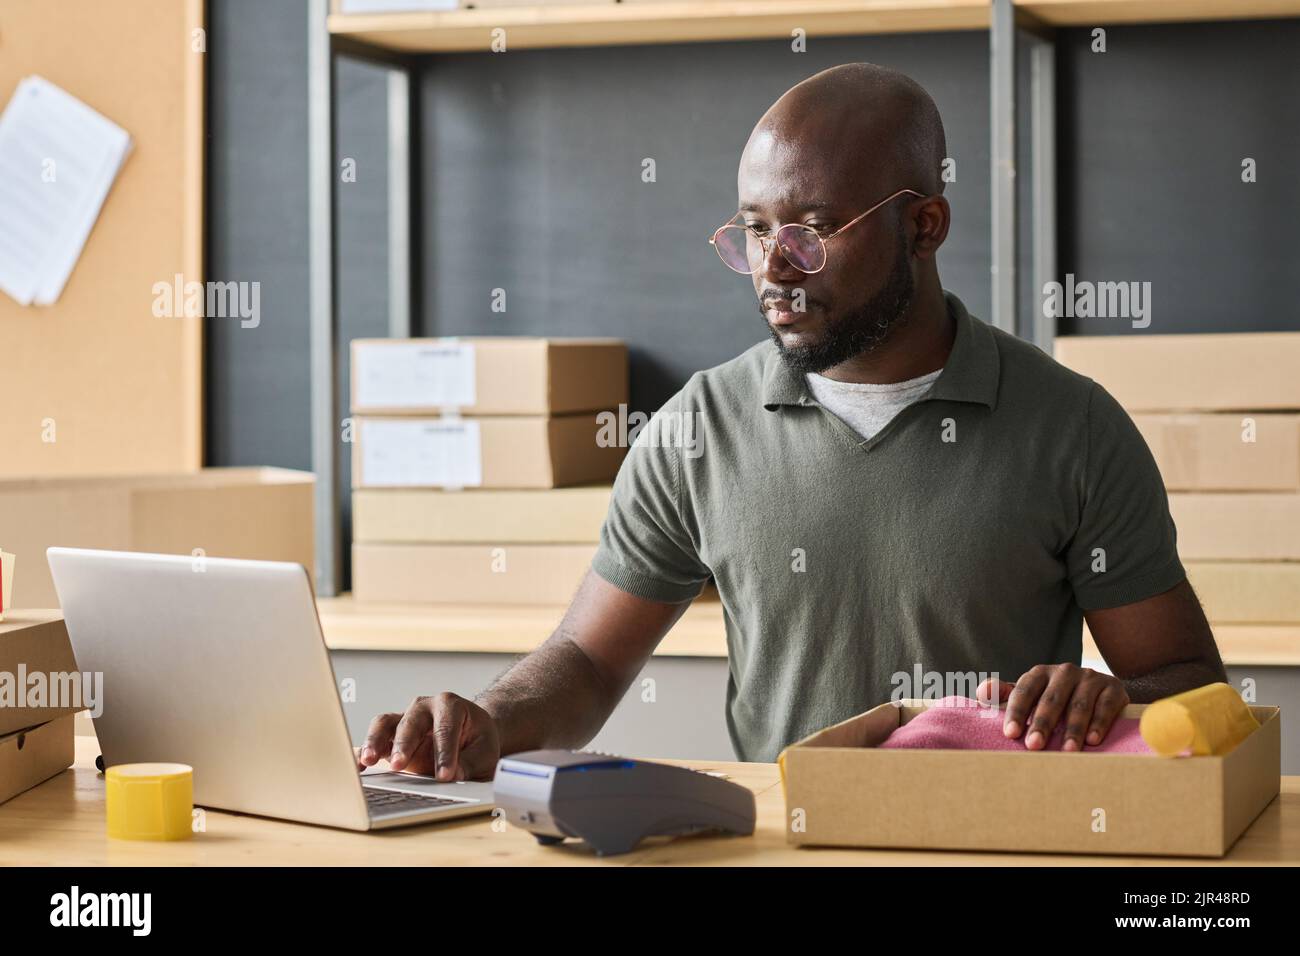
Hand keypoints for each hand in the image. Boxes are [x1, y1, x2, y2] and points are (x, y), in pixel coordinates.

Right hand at [358, 693, 500, 780]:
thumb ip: (470, 762)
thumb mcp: (484, 751)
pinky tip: (358, 765)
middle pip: (410, 722)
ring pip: (385, 724)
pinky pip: (375, 738)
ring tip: (369, 760)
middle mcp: (424, 707)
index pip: (445, 728)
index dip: (444, 753)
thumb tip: (454, 776)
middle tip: (399, 765)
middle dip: (404, 744)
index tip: (444, 775)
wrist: (469, 733)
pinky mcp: (391, 735)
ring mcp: (404, 719)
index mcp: (450, 705)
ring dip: (375, 741)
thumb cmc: (477, 739)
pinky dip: (364, 749)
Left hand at [976, 664, 1129, 751]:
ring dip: (1072, 730)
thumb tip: (982, 693)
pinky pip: (1106, 706)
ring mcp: (1090, 678)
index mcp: (1040, 674)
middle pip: (1051, 699)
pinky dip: (1100, 723)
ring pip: (1079, 705)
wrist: (1102, 692)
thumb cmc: (1057, 699)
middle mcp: (1064, 672)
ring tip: (1066, 751)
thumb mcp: (1032, 695)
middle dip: (1042, 724)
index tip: (1010, 734)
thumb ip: (1006, 695)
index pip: (1024, 691)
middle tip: (1034, 746)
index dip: (1016, 712)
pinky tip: (1093, 741)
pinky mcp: (1113, 688)